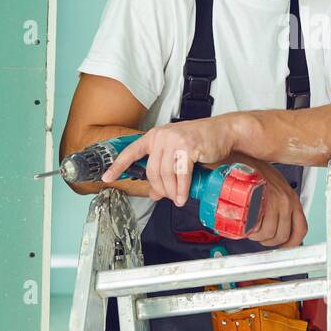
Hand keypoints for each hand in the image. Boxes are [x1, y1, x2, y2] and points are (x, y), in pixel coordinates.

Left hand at [100, 116, 238, 205]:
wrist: (223, 132)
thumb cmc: (200, 142)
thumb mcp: (177, 154)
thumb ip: (164, 170)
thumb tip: (154, 193)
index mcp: (154, 136)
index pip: (131, 152)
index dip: (118, 166)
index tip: (106, 178)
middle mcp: (161, 136)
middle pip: (152, 171)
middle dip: (159, 188)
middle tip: (168, 197)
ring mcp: (175, 140)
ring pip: (165, 174)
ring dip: (171, 191)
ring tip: (177, 198)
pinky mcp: (188, 147)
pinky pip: (181, 174)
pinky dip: (182, 189)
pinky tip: (183, 197)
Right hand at [240, 155, 307, 248]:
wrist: (237, 156)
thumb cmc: (252, 169)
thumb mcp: (274, 185)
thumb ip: (279, 202)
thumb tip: (275, 220)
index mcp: (292, 198)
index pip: (300, 229)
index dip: (291, 242)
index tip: (283, 245)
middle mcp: (286, 201)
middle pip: (283, 235)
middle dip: (268, 240)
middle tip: (258, 234)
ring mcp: (274, 201)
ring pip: (269, 234)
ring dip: (257, 237)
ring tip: (250, 229)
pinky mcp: (260, 202)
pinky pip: (257, 229)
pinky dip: (250, 232)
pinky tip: (245, 227)